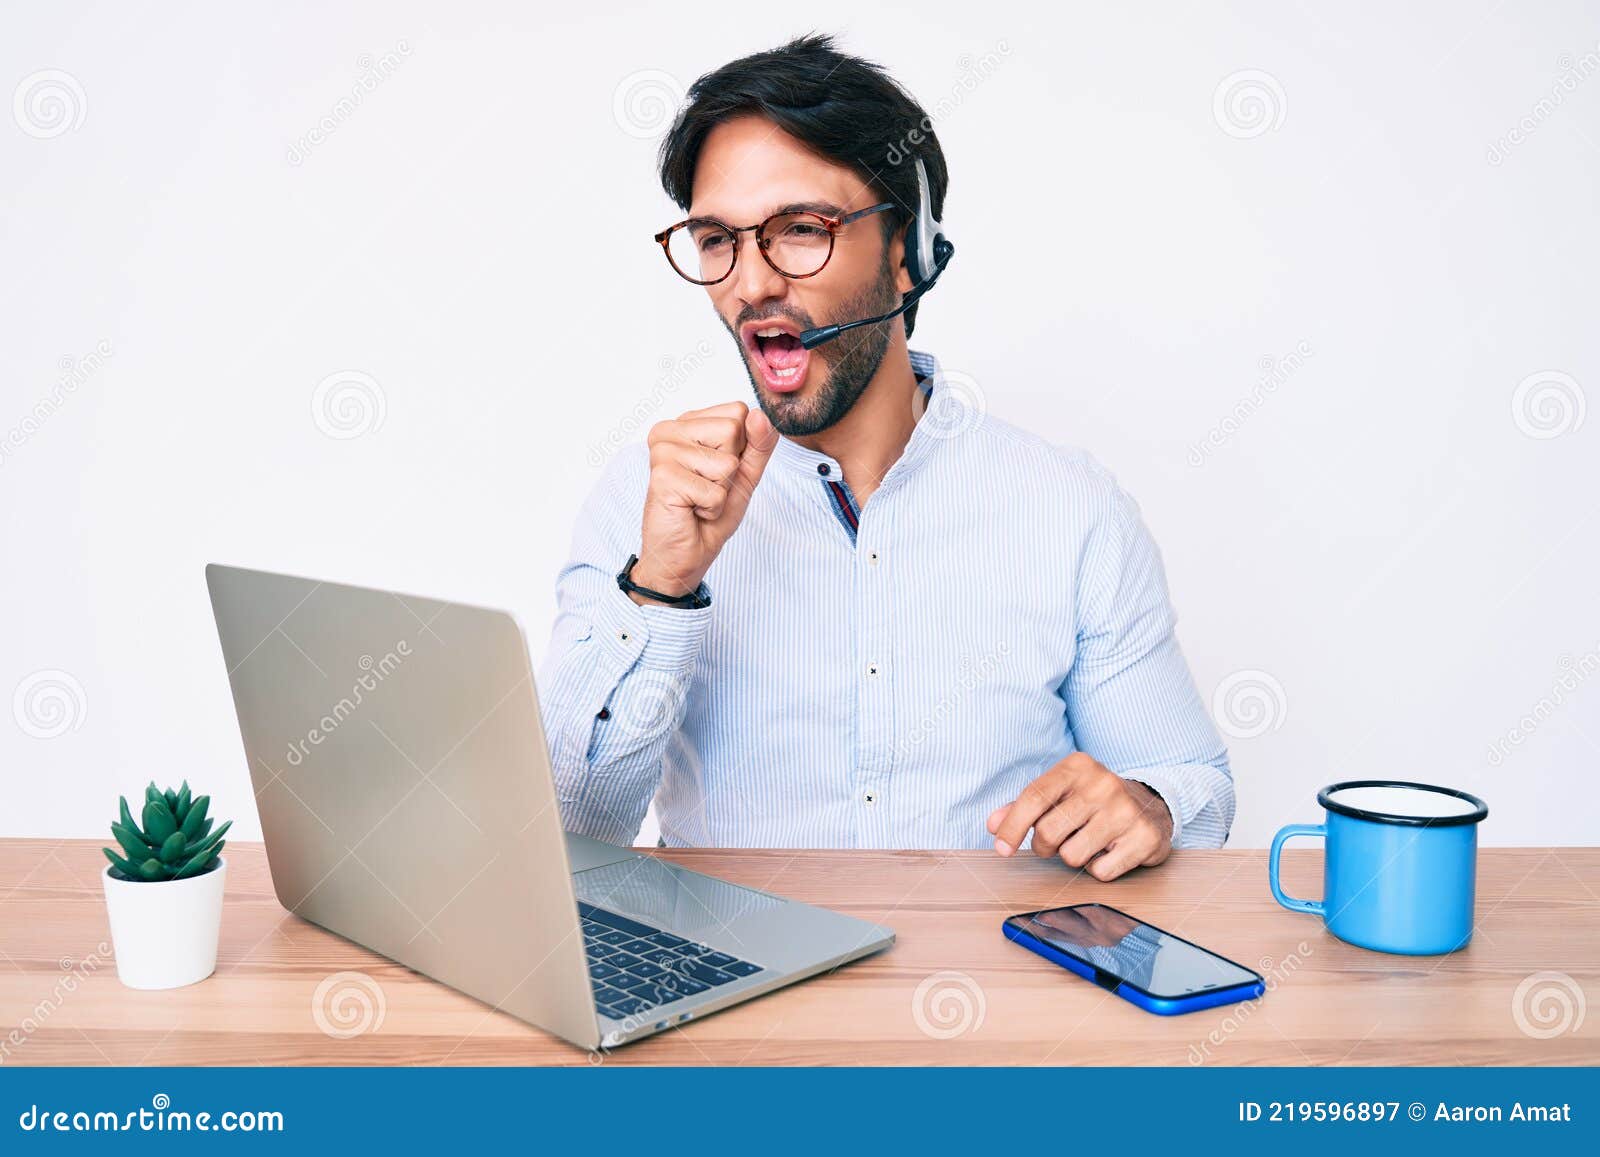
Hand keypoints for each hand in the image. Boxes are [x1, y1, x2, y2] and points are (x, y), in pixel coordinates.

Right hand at [632, 402, 777, 599]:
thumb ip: (758, 444)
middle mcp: (669, 430)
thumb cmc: (709, 514)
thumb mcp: (745, 474)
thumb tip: (760, 414)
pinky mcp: (663, 477)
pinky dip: (712, 508)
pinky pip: (715, 491)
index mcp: (687, 422)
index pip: (739, 411)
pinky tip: (691, 510)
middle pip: (733, 429)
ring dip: (722, 491)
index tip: (718, 469)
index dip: (742, 447)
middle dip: (732, 468)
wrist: (685, 554)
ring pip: (727, 462)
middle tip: (707, 486)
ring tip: (698, 499)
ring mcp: (663, 451)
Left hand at [986, 753, 1173, 880]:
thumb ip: (1024, 807)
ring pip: (1072, 856)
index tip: (1001, 848)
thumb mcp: (1059, 793)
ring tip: (1088, 842)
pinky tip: (1110, 851)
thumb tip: (993, 825)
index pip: (1034, 797)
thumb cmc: (1092, 801)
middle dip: (1045, 846)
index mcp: (1077, 766)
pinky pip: (1101, 872)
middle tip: (1059, 841)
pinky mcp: (1145, 838)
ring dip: (1073, 857)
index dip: (1011, 827)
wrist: (1150, 805)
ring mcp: (1127, 810)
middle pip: (1049, 832)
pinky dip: (1099, 869)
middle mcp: (1103, 784)